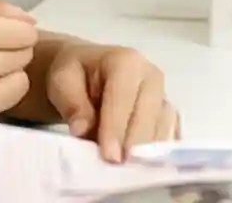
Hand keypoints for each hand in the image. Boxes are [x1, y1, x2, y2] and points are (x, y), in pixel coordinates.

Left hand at [44, 42, 177, 162]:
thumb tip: (82, 129)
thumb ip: (72, 103)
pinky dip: (158, 153)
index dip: (116, 128)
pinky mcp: (167, 114)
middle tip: (118, 168)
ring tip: (128, 172)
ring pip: (162, 127)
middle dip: (133, 143)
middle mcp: (151, 75)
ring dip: (147, 152)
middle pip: (148, 114)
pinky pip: (169, 135)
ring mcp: (163, 95)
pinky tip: (143, 168)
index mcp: (125, 61)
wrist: (85, 70)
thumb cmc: (74, 75)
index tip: (109, 156)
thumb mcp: (62, 81)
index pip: (122, 97)